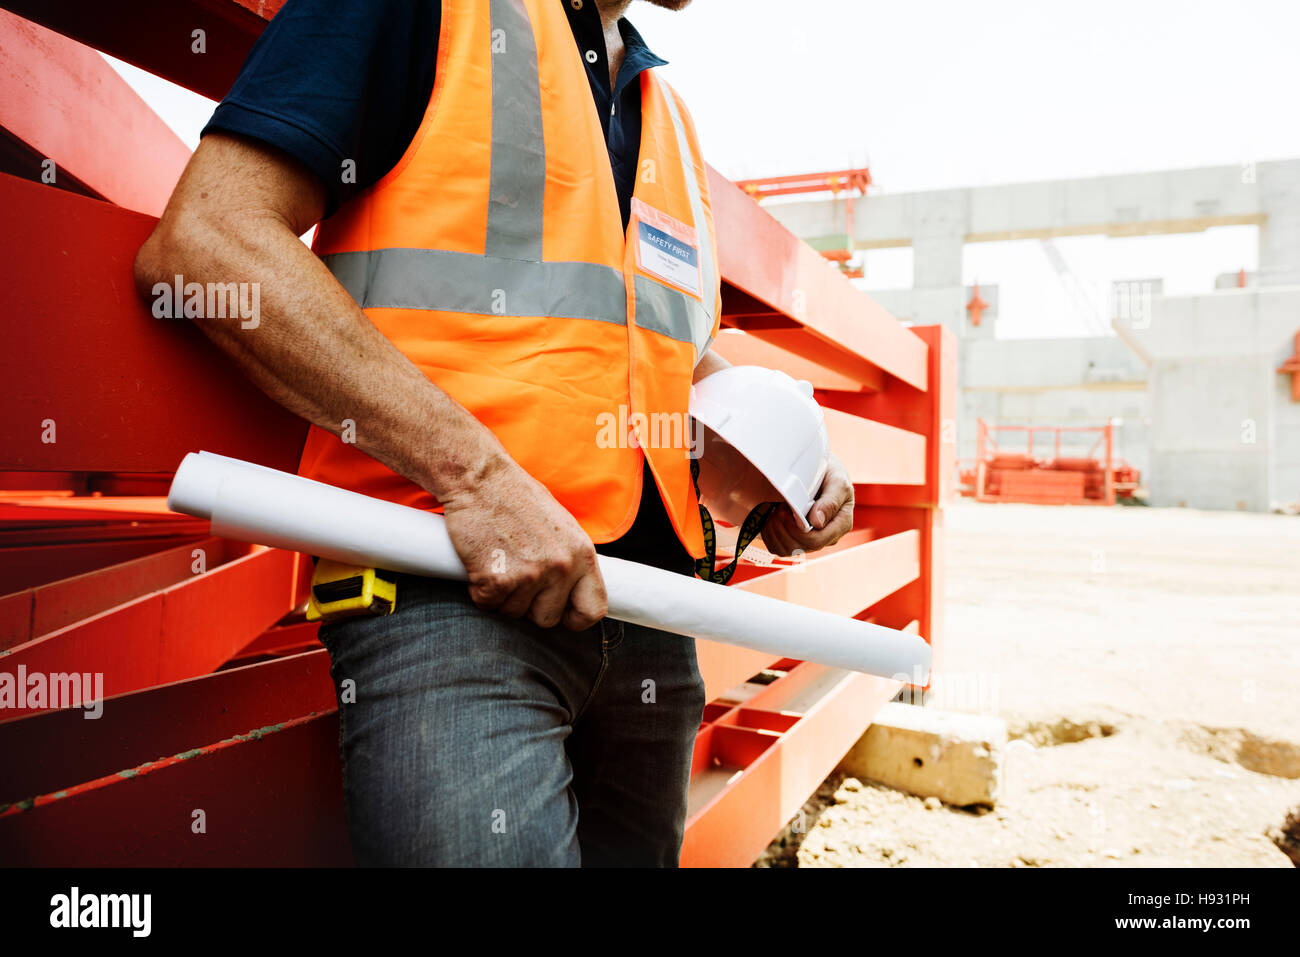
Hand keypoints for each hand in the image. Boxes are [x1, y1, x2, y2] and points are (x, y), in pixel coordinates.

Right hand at [440, 456, 607, 630]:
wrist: (481, 478)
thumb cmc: (519, 498)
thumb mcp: (562, 527)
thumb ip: (571, 559)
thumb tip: (573, 592)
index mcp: (582, 554)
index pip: (593, 609)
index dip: (574, 618)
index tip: (559, 614)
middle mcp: (561, 567)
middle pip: (547, 618)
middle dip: (529, 605)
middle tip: (516, 576)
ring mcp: (529, 575)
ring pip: (513, 612)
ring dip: (502, 595)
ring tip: (499, 561)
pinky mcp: (496, 579)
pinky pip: (487, 604)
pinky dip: (480, 590)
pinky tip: (481, 563)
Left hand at [759, 454, 853, 556]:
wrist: (819, 470)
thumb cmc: (830, 475)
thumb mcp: (837, 481)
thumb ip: (831, 501)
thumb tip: (817, 522)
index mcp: (841, 525)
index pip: (816, 541)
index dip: (797, 530)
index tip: (788, 509)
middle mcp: (827, 536)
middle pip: (799, 547)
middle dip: (784, 528)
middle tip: (779, 507)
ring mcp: (810, 540)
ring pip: (786, 550)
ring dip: (775, 531)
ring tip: (775, 510)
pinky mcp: (795, 539)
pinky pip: (777, 547)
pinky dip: (769, 534)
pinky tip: (771, 518)